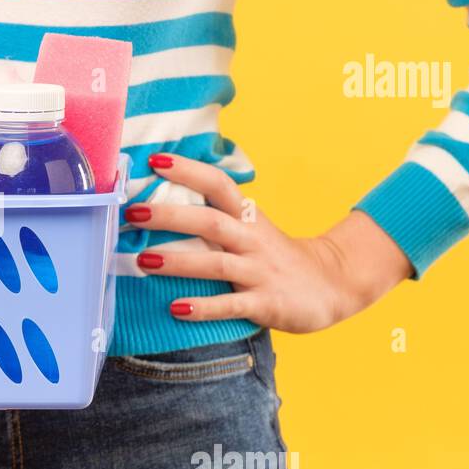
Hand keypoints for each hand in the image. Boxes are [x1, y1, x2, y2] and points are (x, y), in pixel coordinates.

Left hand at [127, 154, 412, 333]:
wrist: (335, 285)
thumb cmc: (278, 257)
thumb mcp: (253, 228)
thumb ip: (217, 218)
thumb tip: (163, 205)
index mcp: (248, 217)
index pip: (218, 184)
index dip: (188, 170)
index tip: (154, 160)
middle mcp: (253, 240)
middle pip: (210, 222)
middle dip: (170, 216)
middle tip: (133, 212)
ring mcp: (260, 271)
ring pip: (216, 264)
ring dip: (179, 261)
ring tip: (143, 260)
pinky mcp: (267, 303)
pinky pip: (232, 305)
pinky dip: (204, 307)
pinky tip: (177, 308)